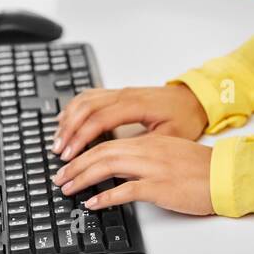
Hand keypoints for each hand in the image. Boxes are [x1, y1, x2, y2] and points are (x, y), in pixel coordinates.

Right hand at [53, 84, 209, 160]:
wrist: (195, 97)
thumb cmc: (186, 116)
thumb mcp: (170, 136)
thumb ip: (144, 146)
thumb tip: (122, 162)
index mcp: (136, 105)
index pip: (99, 120)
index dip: (81, 138)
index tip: (69, 155)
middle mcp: (125, 94)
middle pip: (86, 109)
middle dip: (68, 131)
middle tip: (58, 152)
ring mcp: (121, 92)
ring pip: (85, 100)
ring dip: (68, 119)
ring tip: (58, 139)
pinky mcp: (120, 93)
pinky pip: (90, 95)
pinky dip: (75, 107)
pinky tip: (66, 119)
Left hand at [53, 134, 213, 215]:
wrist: (225, 175)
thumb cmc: (201, 168)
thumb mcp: (169, 153)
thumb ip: (146, 155)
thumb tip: (122, 167)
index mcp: (149, 141)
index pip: (108, 143)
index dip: (85, 153)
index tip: (70, 164)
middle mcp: (148, 150)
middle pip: (102, 152)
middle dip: (76, 164)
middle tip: (59, 177)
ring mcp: (153, 167)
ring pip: (108, 165)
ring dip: (83, 177)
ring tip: (68, 188)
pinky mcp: (160, 186)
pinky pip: (126, 190)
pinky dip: (105, 197)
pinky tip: (93, 203)